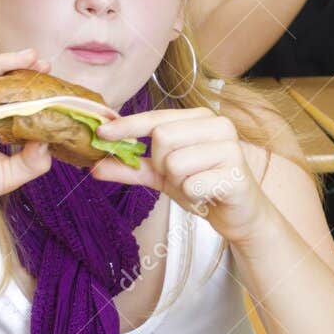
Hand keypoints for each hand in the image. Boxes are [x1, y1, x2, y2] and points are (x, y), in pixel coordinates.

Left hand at [91, 108, 267, 244]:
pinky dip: (193, 196)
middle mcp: (219, 125)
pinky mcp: (237, 174)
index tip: (101, 133)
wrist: (240, 214)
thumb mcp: (163, 176)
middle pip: (163, 137)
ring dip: (178, 183)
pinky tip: (208, 196)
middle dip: (162, 164)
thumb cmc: (203, 187)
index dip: (127, 126)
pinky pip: (192, 184)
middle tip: (180, 177)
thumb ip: (132, 168)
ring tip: (196, 186)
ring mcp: (231, 148)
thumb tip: (94, 166)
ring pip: (175, 162)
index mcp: (201, 119)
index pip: (157, 118)